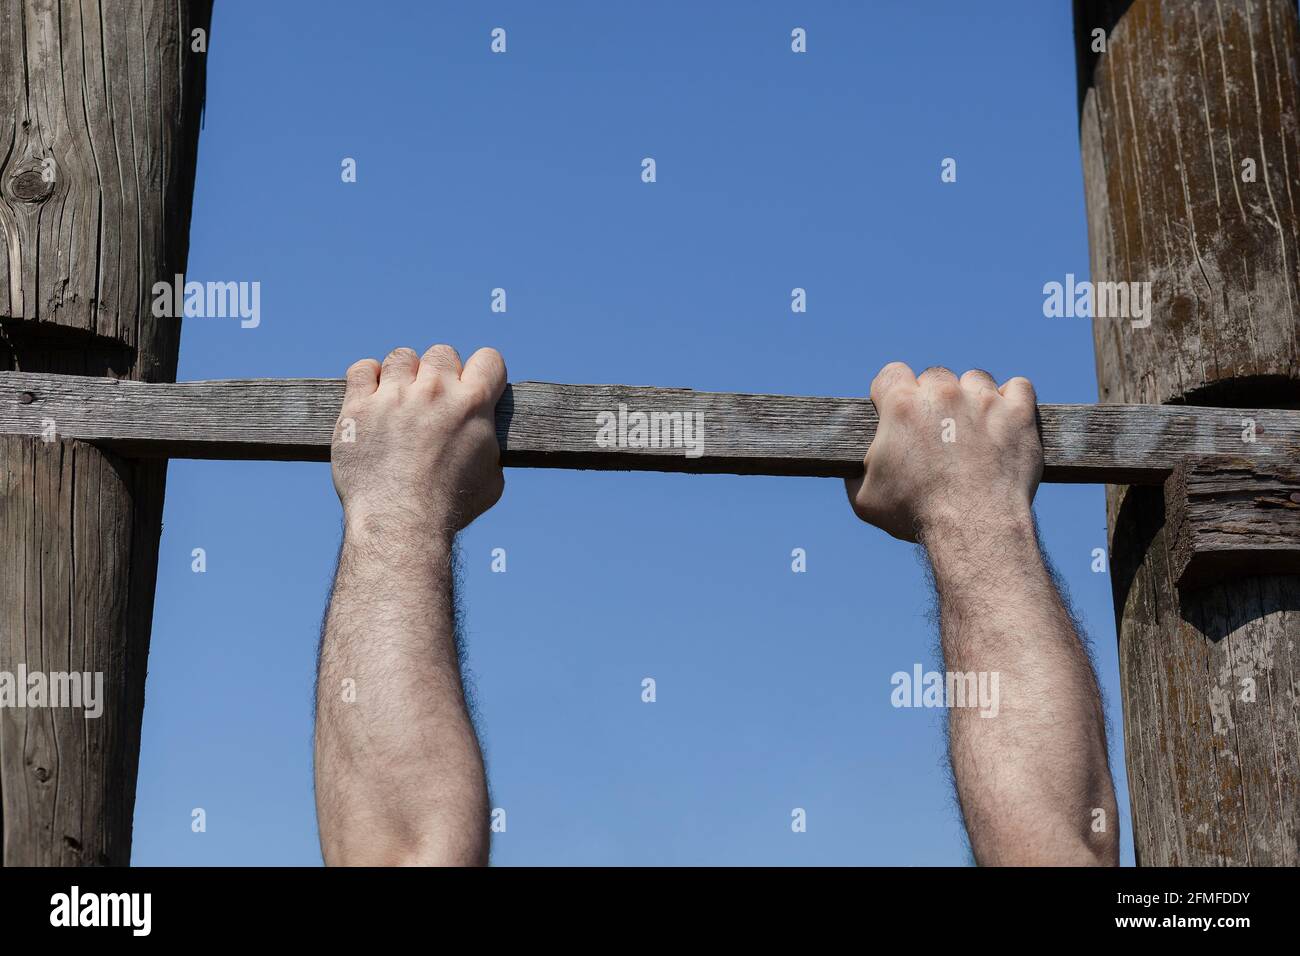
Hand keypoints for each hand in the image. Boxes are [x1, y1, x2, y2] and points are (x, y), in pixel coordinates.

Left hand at [331, 344, 507, 539]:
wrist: (401, 521)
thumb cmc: (450, 506)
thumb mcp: (492, 479)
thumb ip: (490, 448)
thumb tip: (484, 439)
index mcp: (473, 404)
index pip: (489, 358)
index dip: (483, 373)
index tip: (473, 388)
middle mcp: (435, 391)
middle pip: (442, 354)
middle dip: (440, 374)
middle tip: (433, 402)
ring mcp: (394, 395)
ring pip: (402, 357)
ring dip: (404, 375)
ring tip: (400, 400)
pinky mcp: (358, 407)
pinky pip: (361, 370)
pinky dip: (367, 379)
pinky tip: (372, 397)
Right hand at [845, 362, 1041, 541]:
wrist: (973, 527)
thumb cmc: (916, 514)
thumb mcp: (864, 498)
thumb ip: (858, 471)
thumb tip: (857, 466)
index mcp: (901, 405)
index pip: (891, 373)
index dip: (892, 392)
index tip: (898, 411)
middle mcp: (942, 393)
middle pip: (935, 377)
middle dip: (934, 399)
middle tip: (937, 430)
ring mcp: (983, 400)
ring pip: (976, 380)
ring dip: (972, 398)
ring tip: (973, 428)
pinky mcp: (1018, 413)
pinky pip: (1019, 388)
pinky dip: (1012, 402)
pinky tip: (1005, 420)